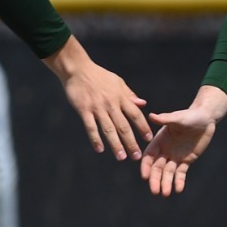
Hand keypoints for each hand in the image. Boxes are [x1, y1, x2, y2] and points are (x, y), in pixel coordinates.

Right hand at [41, 37, 150, 158]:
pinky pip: (91, 127)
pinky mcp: (84, 110)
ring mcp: (97, 107)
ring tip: (121, 157)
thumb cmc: (100, 76)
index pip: (135, 114)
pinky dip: (95, 139)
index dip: (143, 127)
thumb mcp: (118, 82)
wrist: (78, 69)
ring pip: (108, 129)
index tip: (149, 138)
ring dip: (116, 144)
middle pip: (124, 126)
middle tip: (137, 156)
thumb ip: (130, 95)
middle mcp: (111, 104)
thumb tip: (143, 104)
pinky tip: (100, 149)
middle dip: (131, 142)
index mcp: (121, 97)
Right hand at [140, 85, 226, 196]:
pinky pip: (181, 172)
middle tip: (155, 191)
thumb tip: (151, 116)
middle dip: (155, 180)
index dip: (146, 166)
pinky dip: (179, 181)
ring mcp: (175, 156)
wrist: (205, 119)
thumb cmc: (190, 116)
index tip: (145, 177)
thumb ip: (165, 119)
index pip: (149, 156)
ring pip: (168, 172)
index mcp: (159, 141)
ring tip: (165, 194)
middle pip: (157, 168)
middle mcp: (164, 150)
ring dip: (166, 183)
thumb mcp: (178, 118)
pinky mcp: (186, 160)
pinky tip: (178, 190)